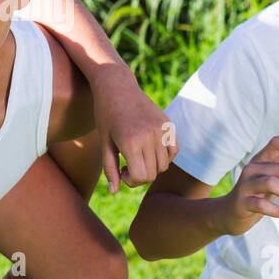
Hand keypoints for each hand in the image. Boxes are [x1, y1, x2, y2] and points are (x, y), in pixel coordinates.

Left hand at [92, 69, 176, 193]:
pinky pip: (174, 150)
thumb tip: (115, 192)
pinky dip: (165, 156)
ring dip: (152, 167)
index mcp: (131, 142)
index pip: (141, 177)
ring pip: (164, 165)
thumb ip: (110, 169)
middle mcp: (149, 135)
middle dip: (140, 176)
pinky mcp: (168, 124)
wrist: (117, 86)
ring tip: (137, 157)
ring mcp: (161, 129)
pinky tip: (149, 150)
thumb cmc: (105, 115)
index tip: (121, 171)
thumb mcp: (104, 143)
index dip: (130, 181)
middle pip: (153, 173)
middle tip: (126, 165)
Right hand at [224, 130, 278, 235]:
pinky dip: (275, 209)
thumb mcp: (268, 172)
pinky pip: (260, 204)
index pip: (274, 145)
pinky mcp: (242, 203)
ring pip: (271, 183)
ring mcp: (245, 186)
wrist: (229, 213)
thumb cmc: (255, 191)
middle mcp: (251, 170)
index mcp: (260, 161)